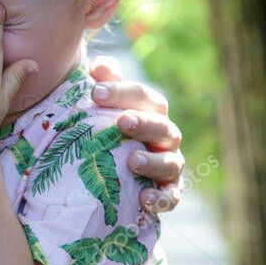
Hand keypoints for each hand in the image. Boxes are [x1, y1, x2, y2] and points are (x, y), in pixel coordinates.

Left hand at [89, 55, 183, 213]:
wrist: (117, 171)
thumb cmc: (109, 130)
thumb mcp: (104, 107)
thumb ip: (103, 85)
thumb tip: (100, 65)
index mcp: (150, 111)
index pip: (143, 96)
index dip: (121, 92)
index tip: (94, 92)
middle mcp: (165, 136)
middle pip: (161, 126)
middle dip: (143, 123)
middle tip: (122, 122)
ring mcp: (169, 165)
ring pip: (170, 163)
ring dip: (152, 162)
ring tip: (132, 161)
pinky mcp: (168, 191)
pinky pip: (171, 196)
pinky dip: (161, 198)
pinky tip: (144, 199)